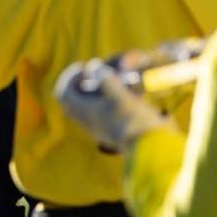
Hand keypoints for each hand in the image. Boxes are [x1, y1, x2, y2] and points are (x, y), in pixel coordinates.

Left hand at [54, 56, 169, 152]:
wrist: (154, 149)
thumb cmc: (136, 121)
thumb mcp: (121, 96)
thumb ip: (106, 79)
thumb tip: (94, 66)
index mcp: (85, 113)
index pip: (62, 92)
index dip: (70, 76)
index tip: (88, 70)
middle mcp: (89, 121)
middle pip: (73, 98)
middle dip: (81, 82)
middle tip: (96, 73)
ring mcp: (101, 127)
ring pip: (87, 104)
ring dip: (96, 89)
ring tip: (115, 80)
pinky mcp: (114, 130)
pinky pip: (102, 111)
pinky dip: (108, 98)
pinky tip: (127, 92)